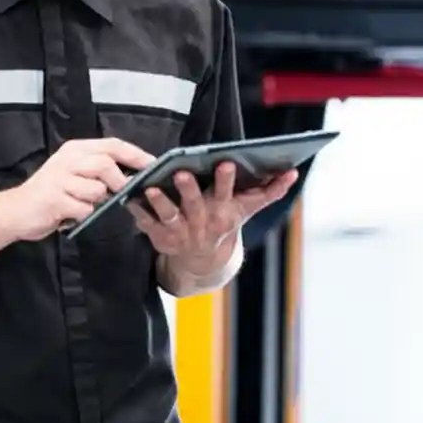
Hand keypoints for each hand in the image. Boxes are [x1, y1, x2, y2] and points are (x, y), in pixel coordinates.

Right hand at [7, 138, 154, 241]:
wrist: (15, 210)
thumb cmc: (49, 192)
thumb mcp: (72, 173)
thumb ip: (97, 170)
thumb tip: (131, 175)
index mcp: (74, 149)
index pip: (112, 145)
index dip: (136, 154)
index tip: (153, 165)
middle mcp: (67, 159)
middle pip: (106, 164)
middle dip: (119, 181)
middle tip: (121, 192)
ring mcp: (60, 178)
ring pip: (97, 189)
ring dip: (95, 201)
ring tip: (79, 203)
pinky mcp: (55, 199)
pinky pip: (84, 209)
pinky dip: (82, 215)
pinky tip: (68, 214)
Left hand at [126, 162, 298, 274]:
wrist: (203, 260)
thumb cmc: (226, 221)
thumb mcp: (249, 208)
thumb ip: (271, 190)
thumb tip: (293, 172)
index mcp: (223, 211)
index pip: (227, 193)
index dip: (226, 179)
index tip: (225, 162)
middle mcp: (202, 222)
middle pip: (195, 205)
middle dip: (189, 189)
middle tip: (182, 172)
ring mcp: (181, 231)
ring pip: (170, 216)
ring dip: (161, 203)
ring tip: (151, 187)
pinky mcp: (160, 237)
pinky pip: (146, 224)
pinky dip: (137, 213)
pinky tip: (129, 198)